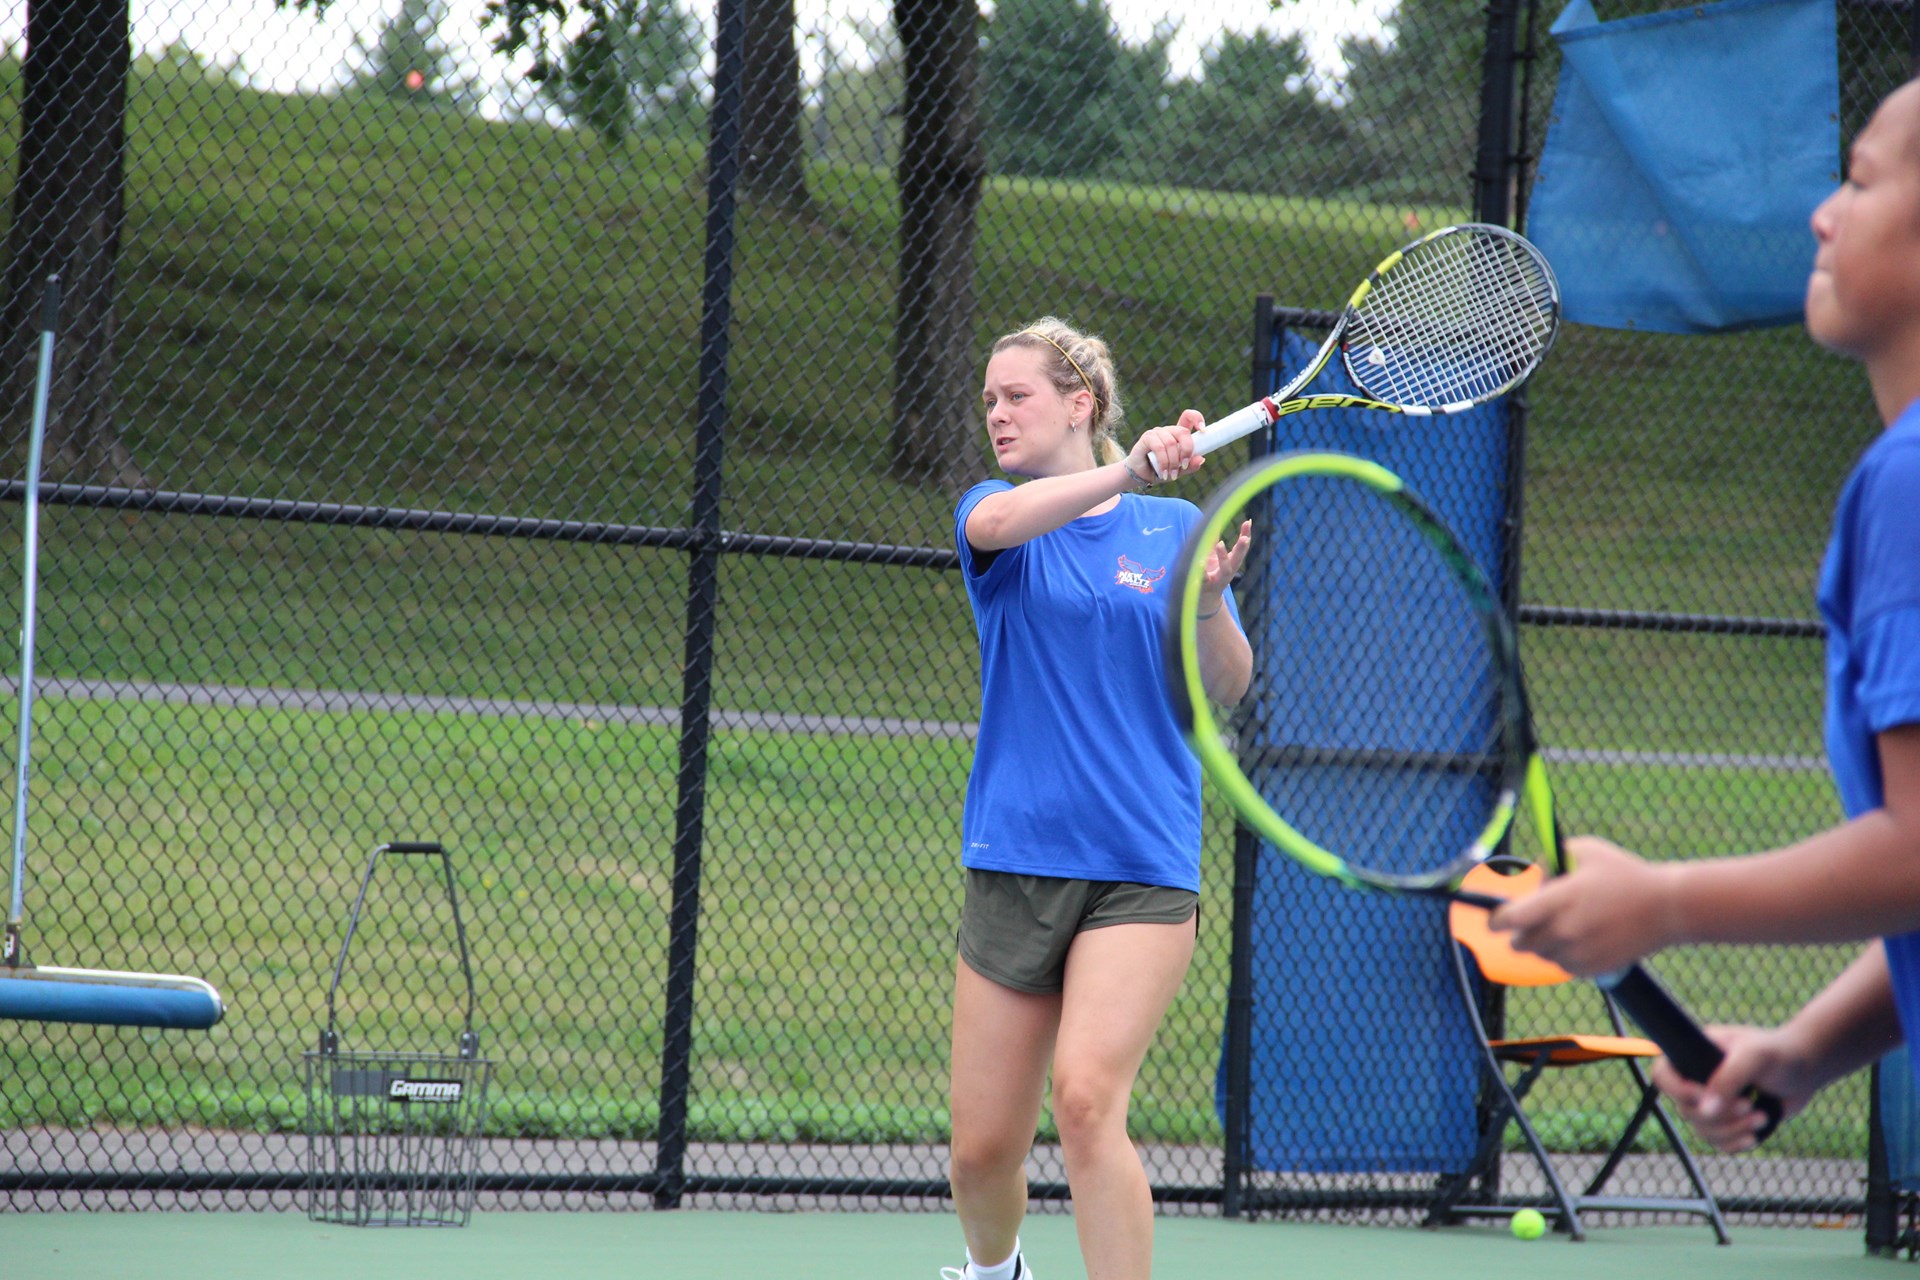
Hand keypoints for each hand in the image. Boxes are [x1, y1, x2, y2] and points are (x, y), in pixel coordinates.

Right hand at [1129, 409, 1205, 482]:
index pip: (1188, 417)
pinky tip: (1163, 472)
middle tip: (1185, 465)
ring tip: (1171, 475)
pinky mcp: (1146, 438)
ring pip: (1171, 443)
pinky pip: (1159, 447)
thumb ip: (1190, 466)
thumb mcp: (1179, 470)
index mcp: (1178, 434)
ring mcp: (1157, 433)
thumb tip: (1201, 459)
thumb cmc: (1162, 470)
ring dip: (1173, 462)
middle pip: (1183, 431)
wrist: (1142, 476)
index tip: (1203, 431)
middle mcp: (1168, 431)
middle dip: (1187, 450)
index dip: (1197, 419)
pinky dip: (1163, 462)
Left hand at [1197, 519, 1252, 614]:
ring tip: (1219, 543)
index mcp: (1231, 563)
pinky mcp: (1205, 587)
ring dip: (1223, 557)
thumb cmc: (1210, 574)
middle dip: (1241, 548)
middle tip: (1245, 538)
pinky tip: (1198, 564)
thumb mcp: (1213, 557)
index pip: (1241, 548)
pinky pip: (1203, 580)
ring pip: (1224, 570)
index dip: (1245, 535)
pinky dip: (1201, 573)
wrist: (1204, 601)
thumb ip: (1214, 540)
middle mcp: (1227, 573)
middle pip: (1237, 560)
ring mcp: (1218, 581)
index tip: (1248, 522)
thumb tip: (1216, 520)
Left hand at [1489, 836, 1683, 976]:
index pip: (1509, 919)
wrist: (1667, 908)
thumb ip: (1548, 859)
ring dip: (1544, 942)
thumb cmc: (1624, 874)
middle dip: (1520, 931)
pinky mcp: (1592, 969)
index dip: (1495, 919)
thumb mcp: (1583, 850)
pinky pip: (1563, 966)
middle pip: (1519, 943)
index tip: (1493, 918)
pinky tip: (1584, 937)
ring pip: (1541, 955)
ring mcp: (1578, 953)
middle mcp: (1564, 931)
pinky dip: (1565, 955)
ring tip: (1568, 923)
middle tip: (1535, 918)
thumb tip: (1530, 876)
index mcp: (1558, 901)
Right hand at [1648, 1024, 1811, 1152]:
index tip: (1704, 1095)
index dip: (1677, 1091)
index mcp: (1692, 1056)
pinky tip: (1754, 1135)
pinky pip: (1718, 1142)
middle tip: (1749, 1104)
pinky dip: (1735, 1142)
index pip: (1662, 1076)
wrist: (1805, 1069)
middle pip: (1686, 1110)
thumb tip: (1705, 1110)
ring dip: (1733, 1129)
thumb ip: (1727, 1080)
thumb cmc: (1778, 1053)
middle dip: (1720, 1114)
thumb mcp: (1752, 1057)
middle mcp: (1697, 1081)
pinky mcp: (1728, 1121)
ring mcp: (1712, 1102)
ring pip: (1703, 1130)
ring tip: (1761, 1116)